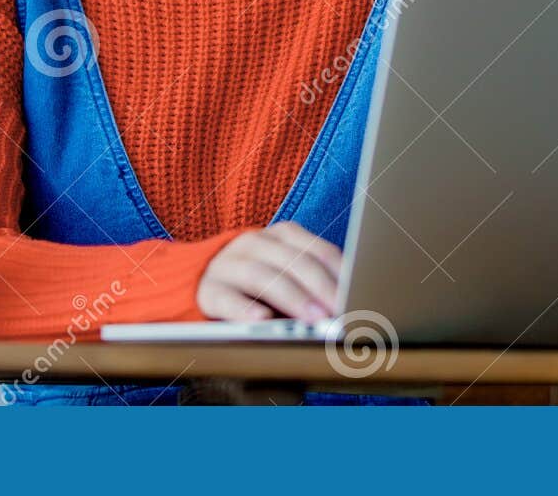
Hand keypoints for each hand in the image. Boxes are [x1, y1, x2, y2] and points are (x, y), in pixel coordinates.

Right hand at [195, 221, 342, 321]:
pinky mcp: (205, 289)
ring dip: (291, 297)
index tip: (359, 296)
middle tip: (339, 311)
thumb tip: (351, 306)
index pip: (317, 250)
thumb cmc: (257, 287)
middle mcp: (253, 243)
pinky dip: (244, 308)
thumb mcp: (286, 276)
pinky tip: (262, 320)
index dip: (340, 273)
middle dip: (320, 287)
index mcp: (280, 237)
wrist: (198, 282)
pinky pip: (225, 297)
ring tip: (312, 318)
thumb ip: (313, 285)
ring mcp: (227, 264)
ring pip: (261, 275)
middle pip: (293, 261)